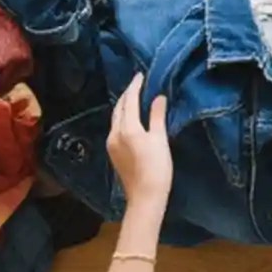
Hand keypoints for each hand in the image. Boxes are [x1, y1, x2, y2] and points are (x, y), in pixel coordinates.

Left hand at [107, 74, 172, 211]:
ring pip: (116, 117)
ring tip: (135, 97)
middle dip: (127, 94)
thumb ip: (157, 116)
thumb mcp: (160, 139)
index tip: (140, 75)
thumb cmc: (157, 168)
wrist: (145, 196)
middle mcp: (115, 133)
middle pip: (119, 107)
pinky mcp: (113, 152)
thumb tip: (158, 97)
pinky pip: (116, 127)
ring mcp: (111, 143)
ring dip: (124, 105)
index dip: (135, 86)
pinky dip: (122, 117)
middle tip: (138, 84)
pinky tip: (130, 118)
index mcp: (127, 128)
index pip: (129, 100)